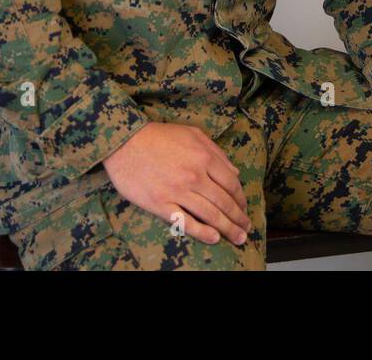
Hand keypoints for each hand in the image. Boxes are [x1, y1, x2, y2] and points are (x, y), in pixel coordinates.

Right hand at [101, 121, 251, 245]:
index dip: (241, 199)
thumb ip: (216, 152)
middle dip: (238, 218)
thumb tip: (235, 172)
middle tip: (246, 229)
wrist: (124, 142)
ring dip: (227, 228)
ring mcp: (177, 192)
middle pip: (224, 202)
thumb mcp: (192, 134)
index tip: (244, 208)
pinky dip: (202, 231)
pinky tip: (214, 238)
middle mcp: (194, 176)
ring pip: (210, 214)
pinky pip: (185, 222)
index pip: (231, 184)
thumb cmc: (159, 136)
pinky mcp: (160, 204)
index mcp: (204, 157)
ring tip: (238, 238)